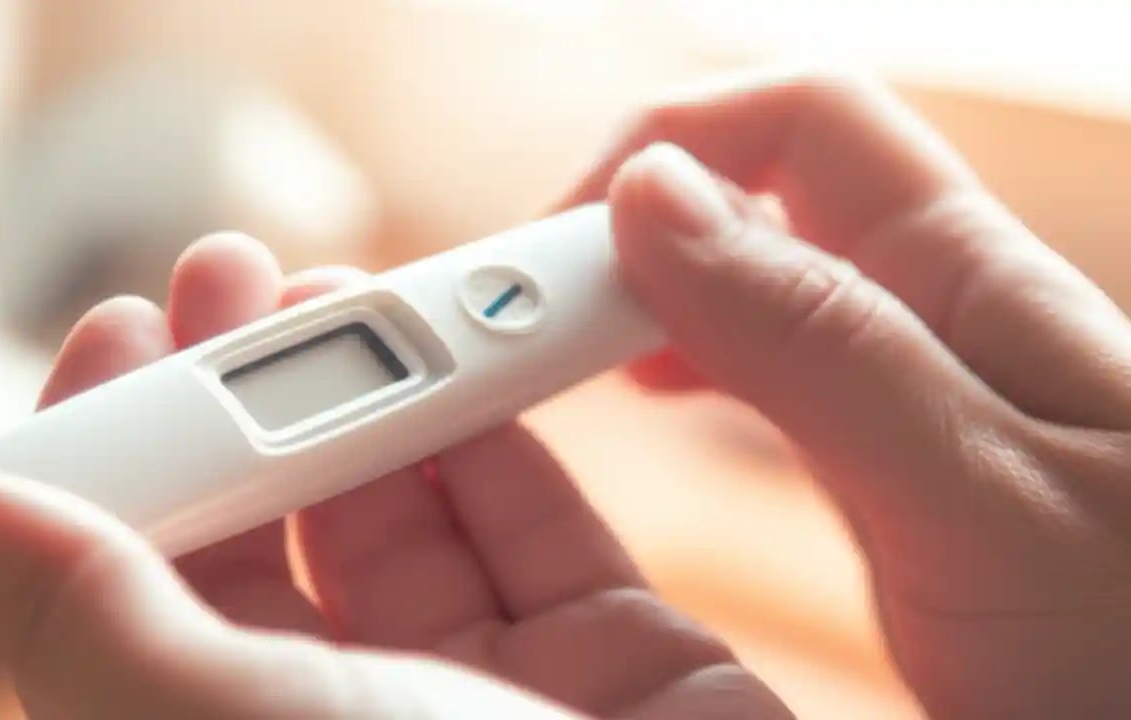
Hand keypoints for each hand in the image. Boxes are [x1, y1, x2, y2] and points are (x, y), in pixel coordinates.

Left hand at [0, 236, 790, 717]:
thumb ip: (83, 617)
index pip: (138, 587)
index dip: (124, 455)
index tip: (116, 336)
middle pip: (277, 532)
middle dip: (251, 393)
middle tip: (233, 272)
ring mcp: (487, 690)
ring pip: (411, 507)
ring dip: (380, 392)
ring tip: (346, 284)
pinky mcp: (613, 653)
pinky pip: (541, 514)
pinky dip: (508, 426)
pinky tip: (469, 353)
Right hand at [562, 71, 1130, 717]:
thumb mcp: (982, 496)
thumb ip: (825, 344)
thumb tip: (655, 198)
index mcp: (970, 282)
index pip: (801, 120)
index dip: (671, 146)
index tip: (565, 251)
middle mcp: (932, 310)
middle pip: (755, 188)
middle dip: (626, 224)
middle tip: (542, 320)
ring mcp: (904, 381)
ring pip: (745, 273)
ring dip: (640, 289)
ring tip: (574, 352)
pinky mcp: (883, 449)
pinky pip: (760, 354)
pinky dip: (683, 352)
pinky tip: (655, 387)